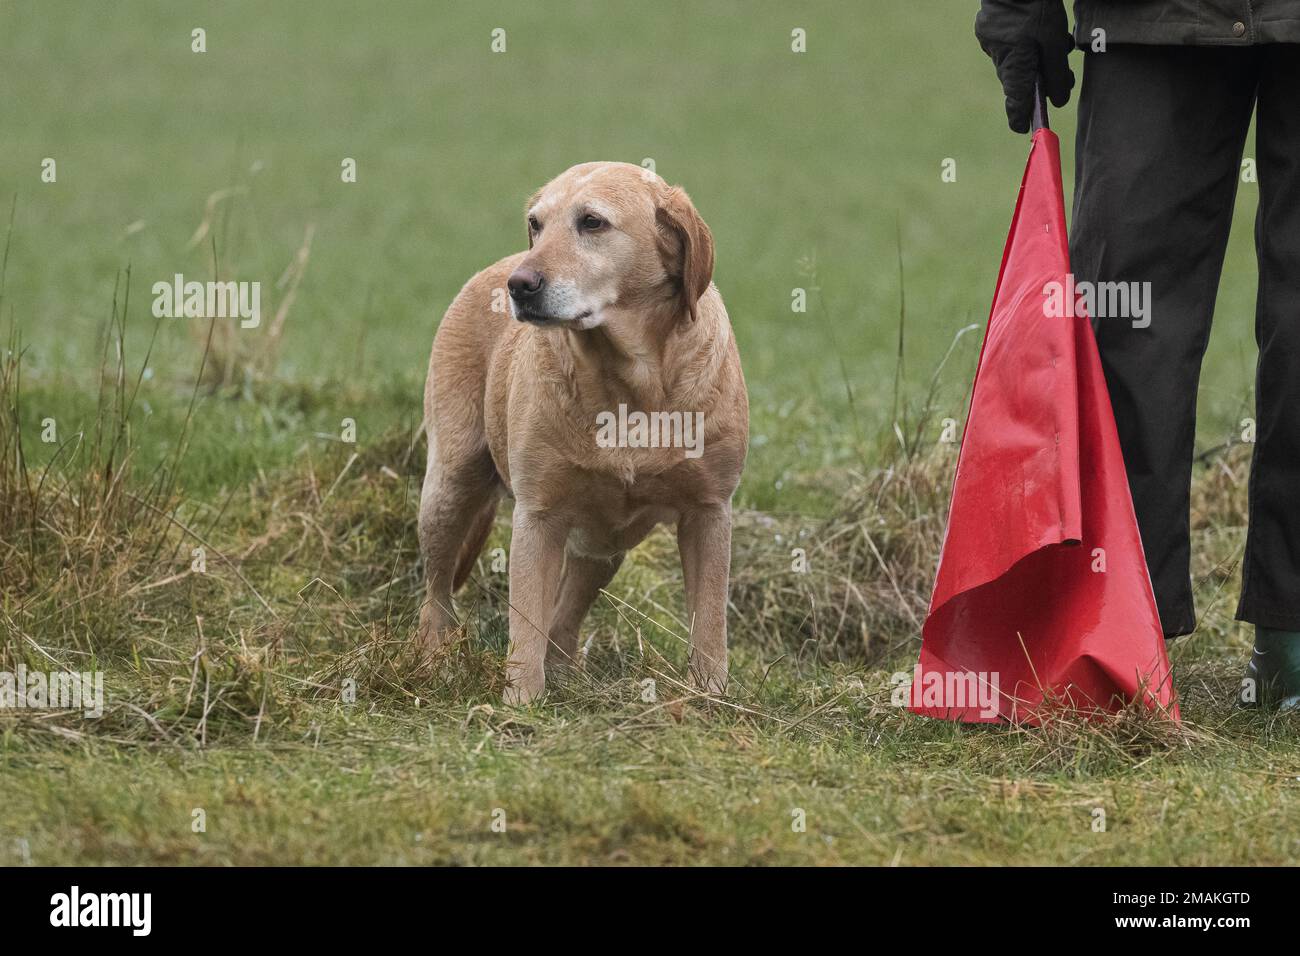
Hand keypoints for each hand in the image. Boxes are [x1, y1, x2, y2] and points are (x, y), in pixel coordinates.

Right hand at [975, 0, 1075, 132]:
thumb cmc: (1036, 5)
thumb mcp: (1055, 39)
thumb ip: (1058, 72)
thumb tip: (1059, 101)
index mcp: (1014, 65)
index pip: (1016, 103)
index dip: (1022, 118)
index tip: (1025, 129)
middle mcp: (998, 58)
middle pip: (1019, 81)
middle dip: (1042, 81)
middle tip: (1066, 76)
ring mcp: (990, 44)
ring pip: (1016, 62)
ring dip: (1036, 59)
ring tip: (1058, 41)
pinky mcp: (987, 30)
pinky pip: (1008, 46)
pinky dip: (1024, 44)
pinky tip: (1036, 29)